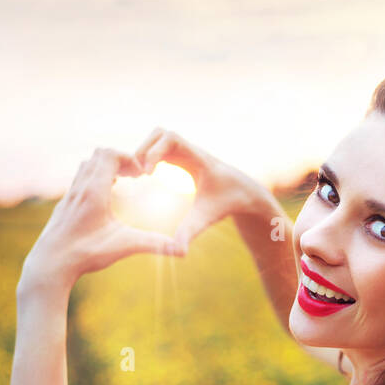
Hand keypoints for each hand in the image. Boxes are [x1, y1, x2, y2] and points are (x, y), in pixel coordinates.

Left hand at [19, 147, 182, 295]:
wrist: (49, 266)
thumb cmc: (85, 254)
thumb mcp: (123, 247)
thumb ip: (153, 244)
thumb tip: (182, 251)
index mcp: (94, 191)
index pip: (110, 154)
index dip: (129, 158)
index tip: (142, 173)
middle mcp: (80, 187)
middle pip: (99, 153)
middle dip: (120, 159)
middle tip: (135, 175)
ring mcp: (69, 194)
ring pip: (87, 164)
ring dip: (106, 167)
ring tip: (122, 182)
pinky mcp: (64, 204)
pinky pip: (80, 178)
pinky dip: (95, 179)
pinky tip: (105, 198)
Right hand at [132, 127, 265, 253]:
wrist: (245, 193)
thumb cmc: (228, 203)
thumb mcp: (208, 217)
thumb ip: (191, 231)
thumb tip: (178, 251)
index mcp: (198, 158)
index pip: (171, 137)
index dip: (154, 151)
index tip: (147, 173)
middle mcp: (191, 151)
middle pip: (160, 133)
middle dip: (144, 149)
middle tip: (138, 174)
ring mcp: (186, 152)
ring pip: (158, 138)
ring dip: (145, 151)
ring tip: (139, 175)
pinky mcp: (182, 158)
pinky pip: (161, 148)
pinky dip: (149, 156)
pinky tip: (144, 176)